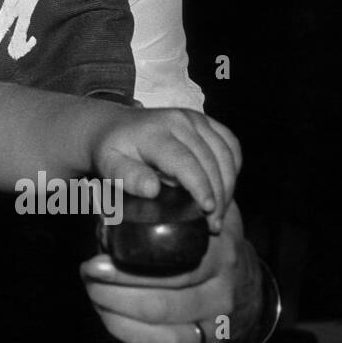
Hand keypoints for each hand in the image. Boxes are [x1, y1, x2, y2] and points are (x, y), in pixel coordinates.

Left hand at [80, 200, 243, 342]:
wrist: (223, 264)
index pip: (165, 269)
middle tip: (90, 284)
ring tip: (100, 307)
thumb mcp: (167, 211)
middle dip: (110, 299)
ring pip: (169, 342)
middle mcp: (223, 293)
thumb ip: (134, 206)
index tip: (92, 266)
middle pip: (160, 307)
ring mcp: (222, 327)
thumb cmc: (178, 234)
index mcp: (214, 252)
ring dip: (122, 329)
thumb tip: (97, 204)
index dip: (121, 272)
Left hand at [91, 107, 240, 231]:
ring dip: (228, 185)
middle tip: (214, 224)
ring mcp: (194, 117)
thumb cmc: (111, 151)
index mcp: (155, 132)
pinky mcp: (204, 120)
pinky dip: (233, 167)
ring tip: (219, 213)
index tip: (208, 211)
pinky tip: (226, 187)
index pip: (186, 162)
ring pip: (225, 153)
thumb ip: (127, 177)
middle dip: (218, 195)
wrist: (112, 126)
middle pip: (210, 160)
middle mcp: (178, 120)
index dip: (201, 187)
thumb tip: (152, 190)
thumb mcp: (108, 166)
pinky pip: (230, 144)